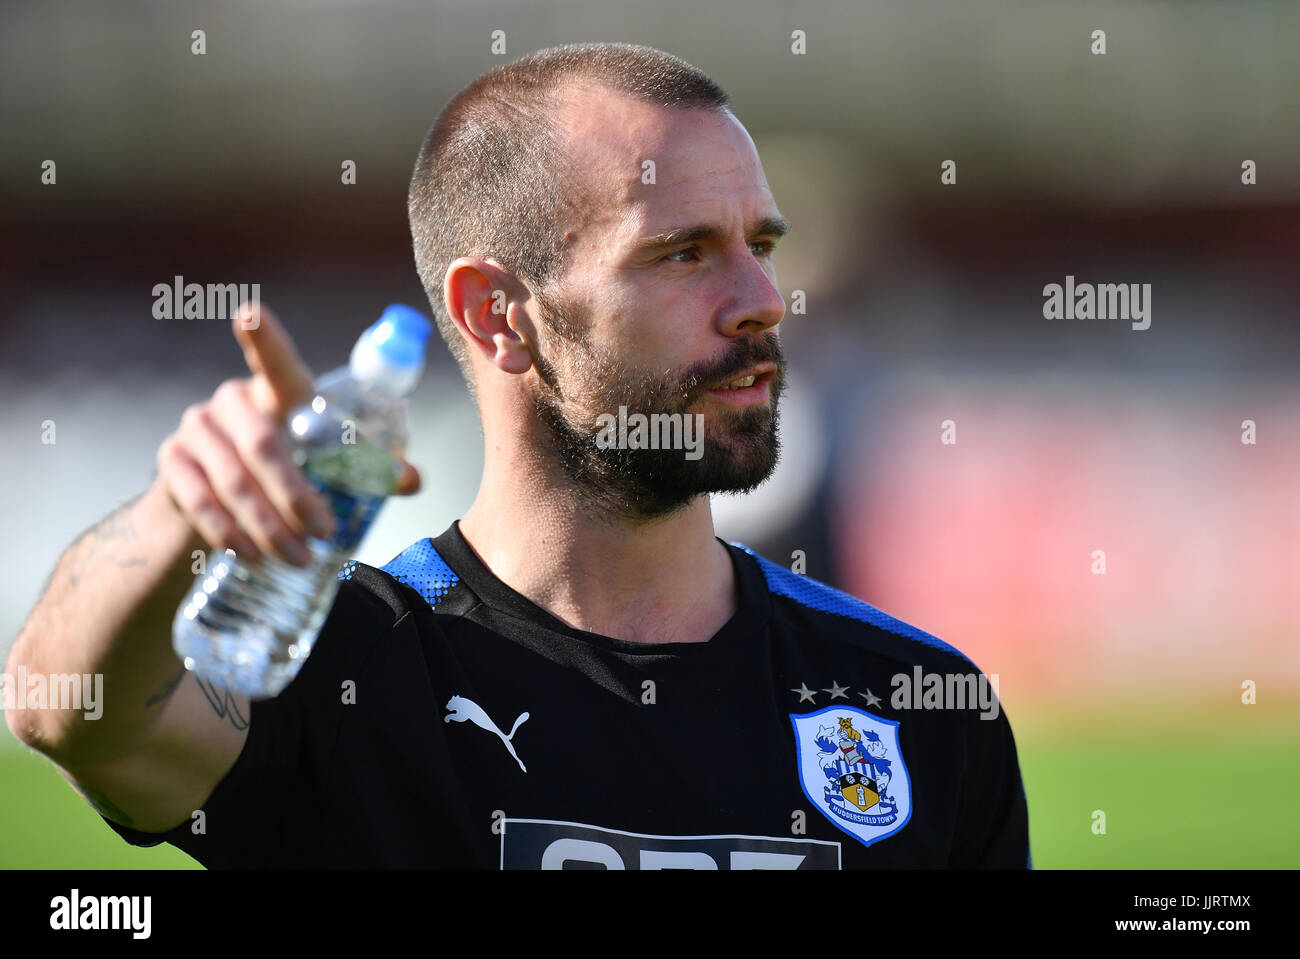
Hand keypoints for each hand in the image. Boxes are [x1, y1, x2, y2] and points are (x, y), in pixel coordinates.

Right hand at [155, 302, 421, 565]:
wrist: (216, 506)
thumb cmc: (288, 476)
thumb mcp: (328, 468)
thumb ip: (368, 467)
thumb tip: (410, 479)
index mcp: (276, 393)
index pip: (272, 361)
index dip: (262, 337)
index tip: (249, 313)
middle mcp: (232, 402)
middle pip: (264, 446)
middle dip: (297, 496)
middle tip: (325, 533)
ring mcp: (195, 430)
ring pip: (233, 481)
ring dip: (268, 525)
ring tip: (298, 558)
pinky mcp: (171, 464)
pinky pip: (200, 501)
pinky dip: (228, 532)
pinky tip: (250, 553)